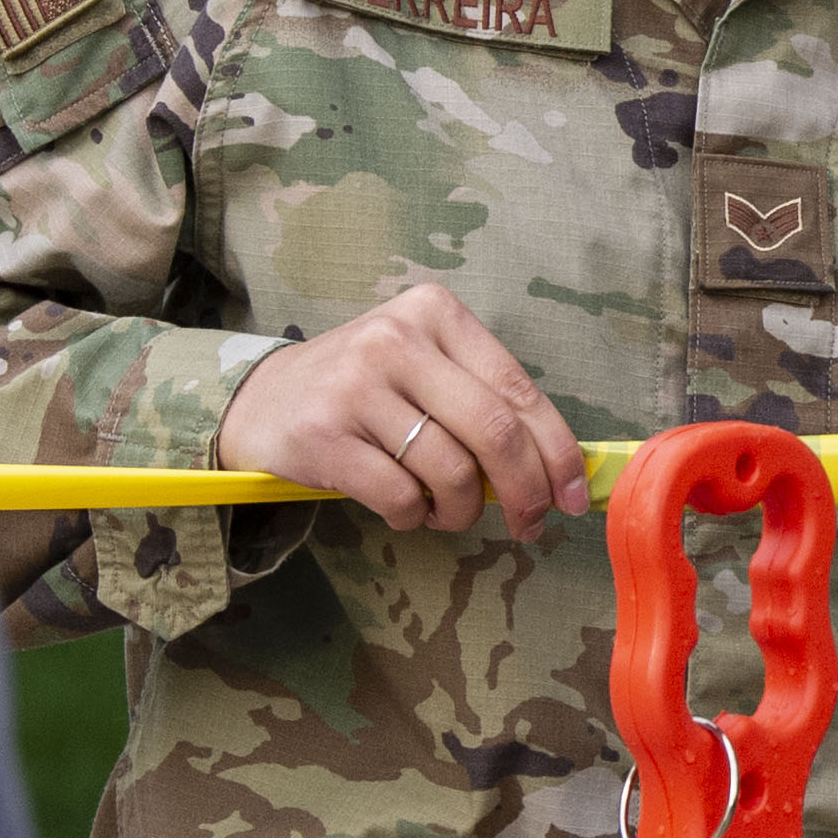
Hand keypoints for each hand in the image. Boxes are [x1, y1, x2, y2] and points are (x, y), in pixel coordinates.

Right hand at [215, 283, 590, 537]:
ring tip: (449, 512)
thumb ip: (486, 403)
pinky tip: (408, 509)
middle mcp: (395, 340)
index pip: (519, 390)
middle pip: (494, 432)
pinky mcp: (322, 434)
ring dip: (463, 510)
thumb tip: (559, 471)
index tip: (574, 494)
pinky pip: (400, 495)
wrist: (263, 400)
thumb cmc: (367, 392)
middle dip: (526, 490)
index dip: (557, 450)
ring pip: (451, 470)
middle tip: (531, 523)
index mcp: (435, 314)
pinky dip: (416, 516)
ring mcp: (354, 385)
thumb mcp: (427, 371)